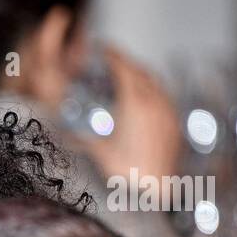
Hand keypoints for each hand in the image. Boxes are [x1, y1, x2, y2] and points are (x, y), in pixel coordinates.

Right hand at [74, 44, 181, 180]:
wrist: (156, 189)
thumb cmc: (126, 171)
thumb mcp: (99, 151)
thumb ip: (82, 138)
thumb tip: (62, 133)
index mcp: (134, 102)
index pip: (123, 68)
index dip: (112, 55)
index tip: (103, 47)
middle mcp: (154, 101)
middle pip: (140, 71)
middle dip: (126, 62)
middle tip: (113, 58)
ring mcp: (167, 110)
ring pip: (154, 82)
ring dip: (140, 74)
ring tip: (127, 74)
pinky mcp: (174, 121)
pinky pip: (162, 95)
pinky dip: (151, 89)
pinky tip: (143, 97)